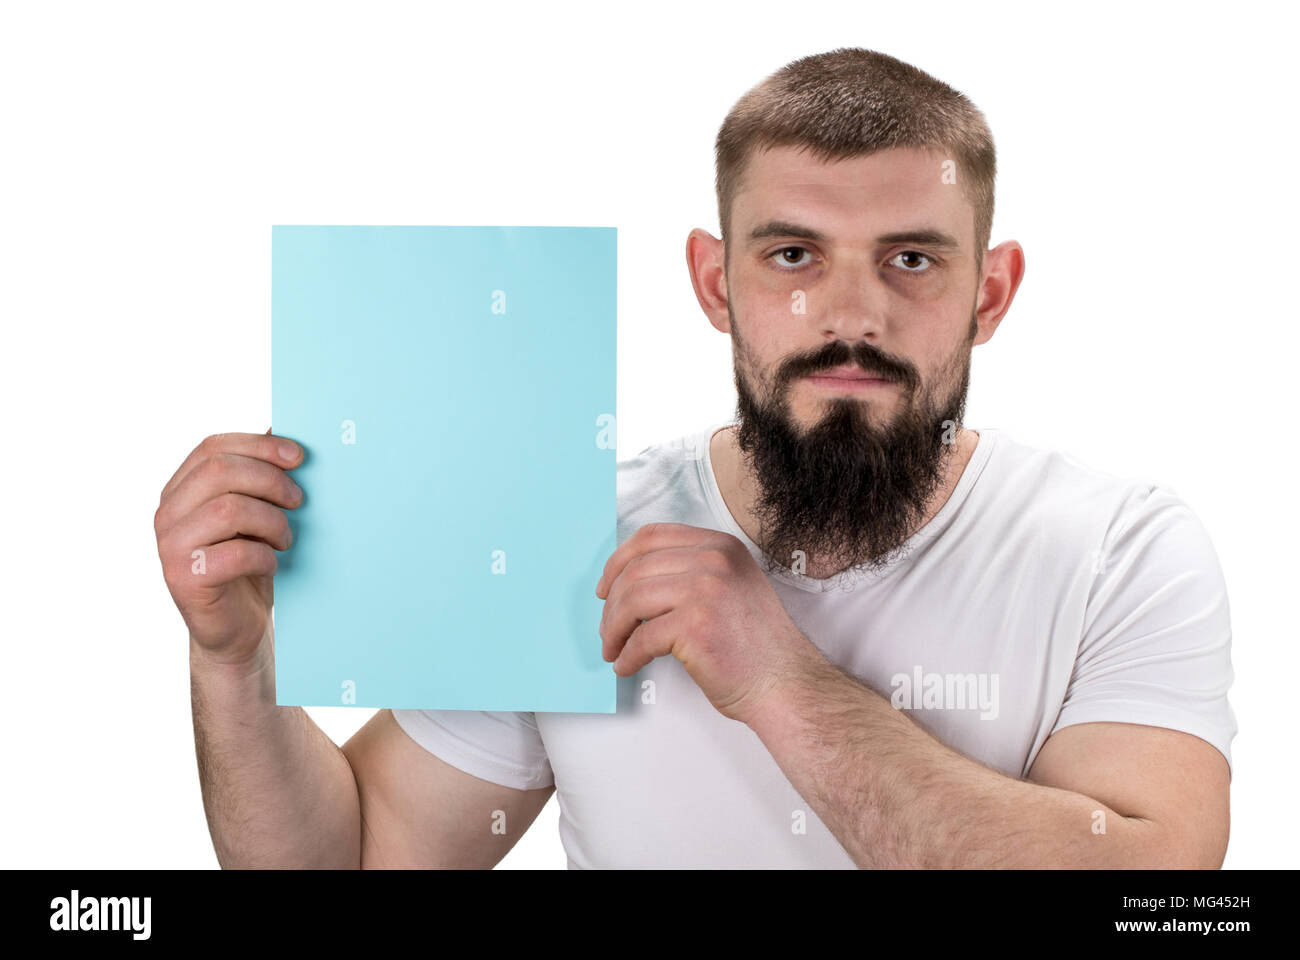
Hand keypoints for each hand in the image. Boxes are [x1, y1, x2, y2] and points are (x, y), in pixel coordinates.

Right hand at [154, 430, 303, 665]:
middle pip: (219, 471)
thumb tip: (280, 434)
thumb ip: (257, 477)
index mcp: (180, 489)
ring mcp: (170, 546)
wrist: (237, 629)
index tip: (298, 456)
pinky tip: (269, 564)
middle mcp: (167, 514)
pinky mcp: (184, 579)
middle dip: (270, 480)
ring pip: (229, 508)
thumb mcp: (256, 513)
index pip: (212, 447)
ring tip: (284, 539)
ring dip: (271, 521)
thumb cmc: (249, 565)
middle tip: (299, 500)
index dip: (259, 446)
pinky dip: (264, 556)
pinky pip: (234, 552)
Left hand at [595, 521, 820, 725]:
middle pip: (636, 570)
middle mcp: (713, 561)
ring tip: (613, 648)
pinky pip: (641, 638)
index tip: (607, 585)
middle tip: (607, 629)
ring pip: (632, 601)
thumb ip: (692, 572)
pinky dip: (627, 655)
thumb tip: (634, 583)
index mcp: (720, 545)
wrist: (784, 681)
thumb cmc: (757, 646)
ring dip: (613, 630)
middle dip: (612, 604)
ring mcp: (705, 590)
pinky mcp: (694, 626)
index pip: (652, 536)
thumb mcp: (731, 586)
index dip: (619, 561)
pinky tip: (627, 665)